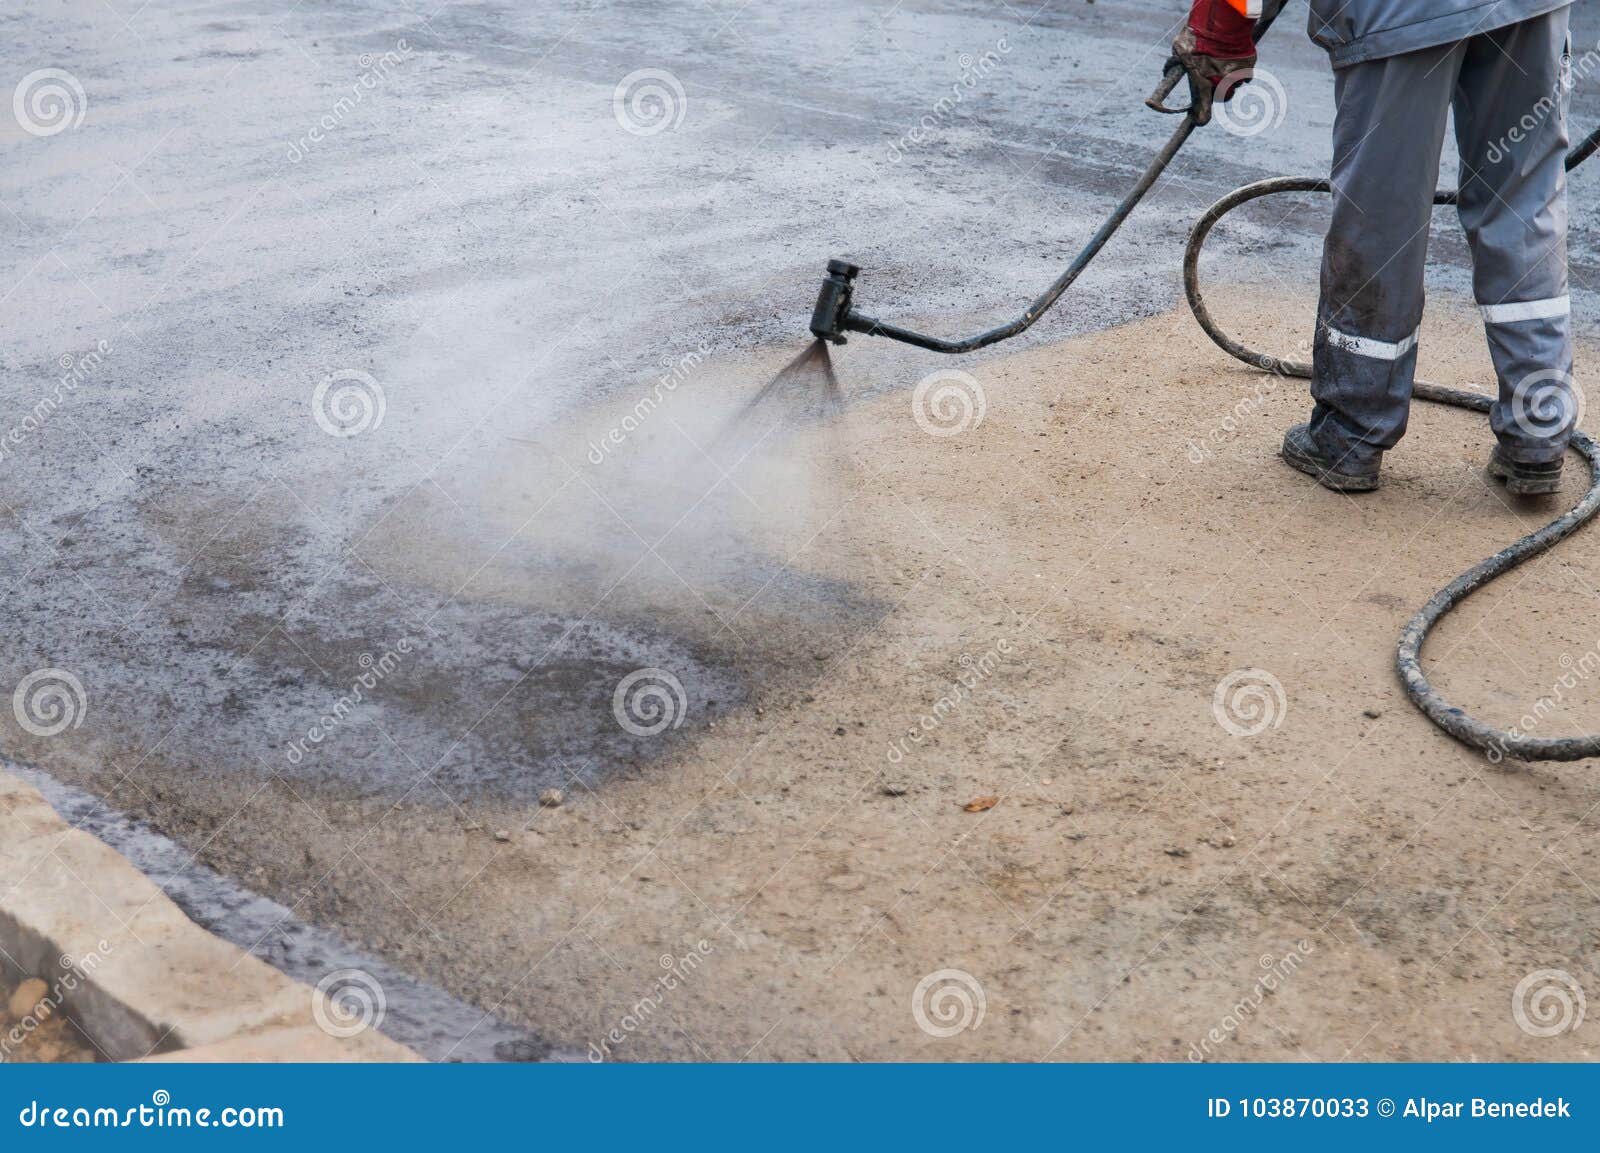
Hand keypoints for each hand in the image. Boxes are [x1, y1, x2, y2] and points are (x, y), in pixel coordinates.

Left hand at [1170, 1, 1257, 124]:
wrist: (1220, 23)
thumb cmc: (1196, 36)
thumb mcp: (1179, 51)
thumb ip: (1175, 65)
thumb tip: (1167, 68)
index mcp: (1202, 86)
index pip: (1202, 115)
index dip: (1200, 118)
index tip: (1198, 119)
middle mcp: (1221, 86)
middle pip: (1223, 98)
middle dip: (1219, 91)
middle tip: (1214, 78)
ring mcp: (1237, 77)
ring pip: (1235, 86)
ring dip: (1230, 79)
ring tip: (1224, 62)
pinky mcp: (1249, 67)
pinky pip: (1246, 75)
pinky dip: (1242, 69)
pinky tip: (1234, 57)